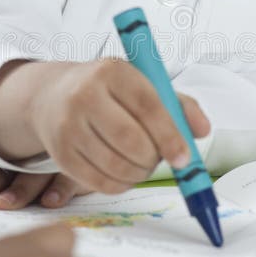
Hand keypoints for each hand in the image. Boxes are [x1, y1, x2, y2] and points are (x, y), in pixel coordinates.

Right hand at [0, 59, 210, 195]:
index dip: (169, 136)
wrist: (53, 96)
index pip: (147, 106)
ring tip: (142, 164)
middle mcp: (85, 95)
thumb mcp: (142, 85)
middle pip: (131, 140)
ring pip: (115, 165)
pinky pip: (99, 182)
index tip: (184, 158)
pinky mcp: (60, 153)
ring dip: (138, 174)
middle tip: (159, 159)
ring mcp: (68, 125)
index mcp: (112, 72)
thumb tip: (203, 130)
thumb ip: (178, 105)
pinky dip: (120, 184)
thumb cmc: (108, 92)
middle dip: (153, 159)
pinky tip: (124, 173)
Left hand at [0, 165, 90, 209]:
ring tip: (4, 203)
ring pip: (30, 175)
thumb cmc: (27, 165)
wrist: (72, 127)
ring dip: (18, 190)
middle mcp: (16, 160)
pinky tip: (50, 201)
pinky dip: (59, 189)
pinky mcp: (71, 169)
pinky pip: (66, 177)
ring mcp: (45, 163)